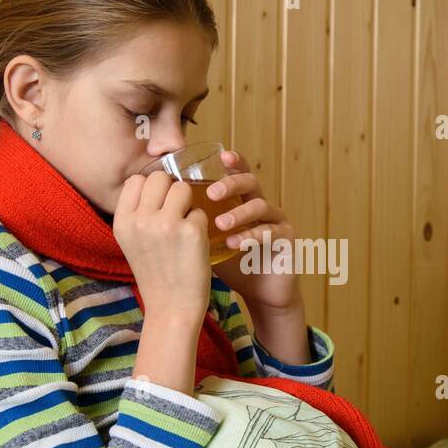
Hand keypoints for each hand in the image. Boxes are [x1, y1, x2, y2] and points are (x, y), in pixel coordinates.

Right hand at [113, 170, 211, 324]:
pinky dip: (201, 224)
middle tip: (175, 214)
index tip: (159, 205)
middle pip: (160, 177)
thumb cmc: (155, 274)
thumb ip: (138, 213)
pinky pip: (200, 211)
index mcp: (122, 221)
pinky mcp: (191, 231)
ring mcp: (166, 224)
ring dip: (188, 204)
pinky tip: (195, 243)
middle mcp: (140, 220)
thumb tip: (157, 181)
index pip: (136, 180)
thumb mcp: (132, 242)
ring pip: (182, 188)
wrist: (171, 308)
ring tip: (184, 227)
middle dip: (171, 191)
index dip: (151, 188)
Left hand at [207, 150, 301, 311]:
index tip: (220, 156)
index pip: (239, 173)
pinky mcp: (287, 239)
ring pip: (261, 206)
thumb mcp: (211, 241)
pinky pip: (270, 232)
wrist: (262, 292)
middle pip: (251, 182)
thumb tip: (161, 212)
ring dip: (239, 213)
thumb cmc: (234, 264)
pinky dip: (251, 237)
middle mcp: (263, 205)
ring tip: (220, 224)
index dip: (233, 162)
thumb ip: (195, 224)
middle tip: (211, 192)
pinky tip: (235, 244)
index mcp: (244, 201)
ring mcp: (277, 220)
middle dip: (231, 183)